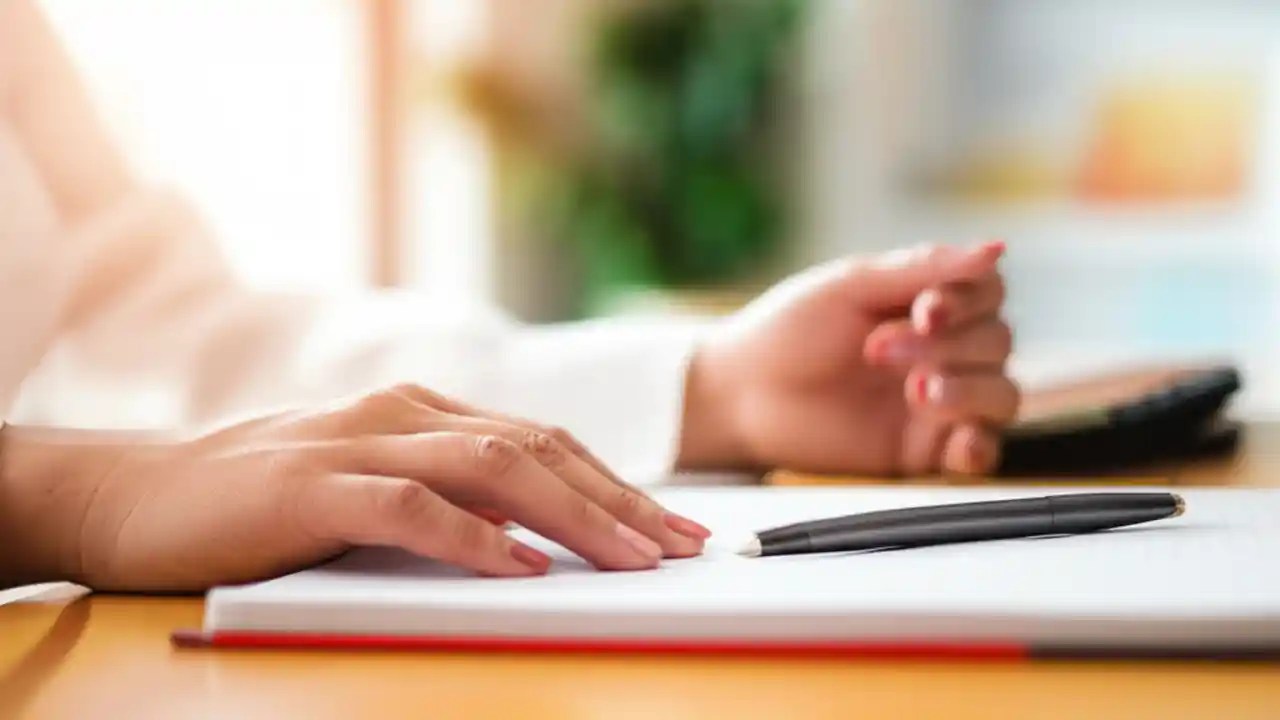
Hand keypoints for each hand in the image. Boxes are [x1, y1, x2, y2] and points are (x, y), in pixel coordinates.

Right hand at [0, 386, 709, 591]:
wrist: (141, 491)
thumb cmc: (265, 499)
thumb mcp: (372, 488)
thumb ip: (445, 495)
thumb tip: (536, 533)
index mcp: (424, 409)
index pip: (544, 441)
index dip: (617, 484)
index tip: (676, 527)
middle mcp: (404, 412)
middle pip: (538, 448)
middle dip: (621, 500)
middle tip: (685, 547)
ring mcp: (360, 442)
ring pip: (492, 467)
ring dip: (573, 515)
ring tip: (631, 557)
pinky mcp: (314, 486)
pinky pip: (411, 507)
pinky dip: (475, 537)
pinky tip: (522, 565)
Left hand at [680, 241, 1017, 475]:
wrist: (740, 394)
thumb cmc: (788, 332)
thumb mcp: (851, 285)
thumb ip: (924, 268)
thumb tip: (997, 249)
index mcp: (929, 304)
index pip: (988, 294)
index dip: (968, 301)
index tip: (924, 311)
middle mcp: (943, 352)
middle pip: (997, 342)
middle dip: (946, 345)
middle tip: (877, 351)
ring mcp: (938, 403)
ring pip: (1001, 395)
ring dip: (967, 390)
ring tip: (916, 392)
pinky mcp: (923, 451)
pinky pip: (980, 452)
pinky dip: (980, 447)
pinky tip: (958, 442)